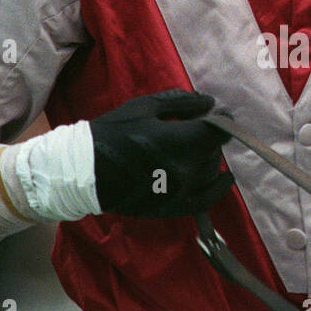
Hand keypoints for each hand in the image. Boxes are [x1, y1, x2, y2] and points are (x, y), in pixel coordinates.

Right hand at [89, 90, 232, 217]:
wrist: (86, 171)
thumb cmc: (113, 132)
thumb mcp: (145, 107)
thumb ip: (181, 103)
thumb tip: (210, 103)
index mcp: (179, 141)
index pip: (218, 131)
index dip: (222, 120)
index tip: (219, 113)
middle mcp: (185, 169)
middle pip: (213, 150)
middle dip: (208, 137)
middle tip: (193, 128)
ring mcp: (181, 191)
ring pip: (210, 171)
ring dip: (207, 157)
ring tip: (192, 148)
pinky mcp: (174, 207)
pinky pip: (206, 199)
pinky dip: (218, 188)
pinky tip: (225, 178)